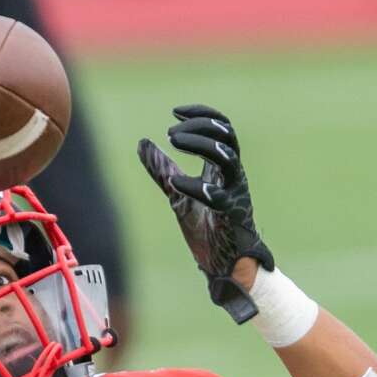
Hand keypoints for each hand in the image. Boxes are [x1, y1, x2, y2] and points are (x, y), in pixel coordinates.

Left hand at [138, 104, 273, 323]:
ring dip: (201, 144)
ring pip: (227, 157)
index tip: (175, 112)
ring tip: (174, 142)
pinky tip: (175, 184)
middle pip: (225, 135)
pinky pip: (219, 196)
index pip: (221, 127)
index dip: (200, 115)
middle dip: (199, 127)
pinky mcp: (232, 215)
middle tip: (172, 132)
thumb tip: (141, 143)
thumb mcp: (177, 193)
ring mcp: (234, 194)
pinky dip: (196, 187)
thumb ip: (162, 169)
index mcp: (222, 167)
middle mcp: (232, 175)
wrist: (222, 264)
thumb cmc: (206, 228)